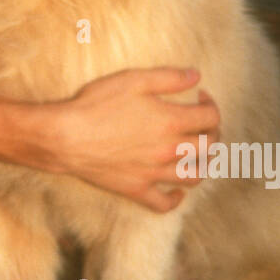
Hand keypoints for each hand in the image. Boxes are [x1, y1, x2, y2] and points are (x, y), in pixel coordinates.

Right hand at [46, 67, 219, 213]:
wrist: (66, 136)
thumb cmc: (97, 104)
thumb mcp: (133, 80)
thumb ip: (169, 78)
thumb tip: (196, 75)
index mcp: (171, 121)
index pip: (210, 117)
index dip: (210, 105)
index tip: (199, 97)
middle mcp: (169, 150)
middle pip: (209, 147)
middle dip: (213, 132)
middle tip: (202, 123)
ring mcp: (154, 173)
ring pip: (194, 176)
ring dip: (203, 163)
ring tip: (197, 153)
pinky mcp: (137, 189)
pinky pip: (165, 203)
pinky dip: (176, 199)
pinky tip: (177, 190)